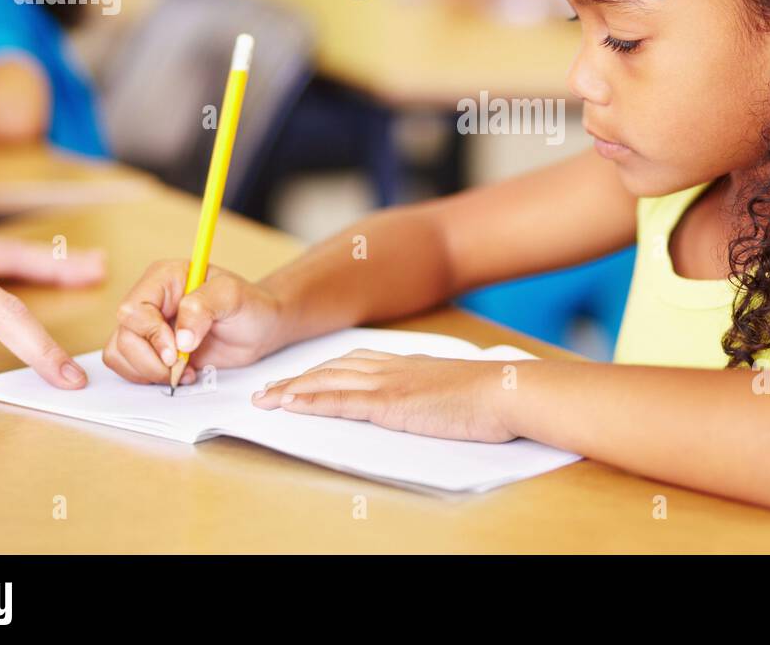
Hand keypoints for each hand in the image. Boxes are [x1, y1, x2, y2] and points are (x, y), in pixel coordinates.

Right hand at [103, 259, 286, 384]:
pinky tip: (180, 374)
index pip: (134, 308)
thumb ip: (203, 307)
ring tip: (184, 371)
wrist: (260, 328)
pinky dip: (150, 377)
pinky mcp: (151, 349)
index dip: (151, 334)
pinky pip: (129, 367)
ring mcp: (148, 326)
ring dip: (149, 371)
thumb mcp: (233, 297)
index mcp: (164, 278)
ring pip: (120, 353)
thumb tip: (180, 339)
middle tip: (181, 367)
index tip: (176, 352)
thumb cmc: (250, 305)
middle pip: (124, 335)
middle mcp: (151, 300)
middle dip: (150, 359)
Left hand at [250, 349, 516, 442]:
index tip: (297, 379)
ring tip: (265, 399)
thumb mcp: (450, 389)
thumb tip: (420, 402)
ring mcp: (388, 383)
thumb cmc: (488, 397)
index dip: (319, 372)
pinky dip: (310, 402)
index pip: (351, 364)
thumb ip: (428, 392)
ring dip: (292, 390)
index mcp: (404, 365)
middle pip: (331, 370)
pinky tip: (290, 405)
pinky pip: (341, 402)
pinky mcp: (390, 403)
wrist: (504, 392)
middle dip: (295, 379)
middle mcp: (390, 368)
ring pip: (328, 383)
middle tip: (266, 390)